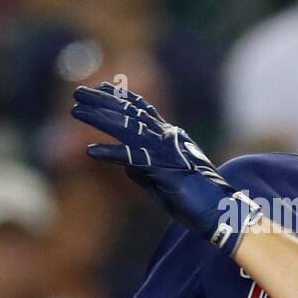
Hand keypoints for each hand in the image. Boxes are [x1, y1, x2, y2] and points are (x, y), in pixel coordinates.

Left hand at [70, 82, 260, 253]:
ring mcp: (166, 151)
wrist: (221, 212)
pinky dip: (111, 153)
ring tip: (75, 111)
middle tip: (78, 91)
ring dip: (100, 118)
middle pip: (130, 113)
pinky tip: (91, 151)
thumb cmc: (196, 201)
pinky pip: (132, 159)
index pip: (144, 111)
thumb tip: (126, 166)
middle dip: (102, 101)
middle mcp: (168, 138)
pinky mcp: (164, 169)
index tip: (103, 86)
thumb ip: (145, 171)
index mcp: (171, 138)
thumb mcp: (164, 182)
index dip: (122, 97)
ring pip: (128, 129)